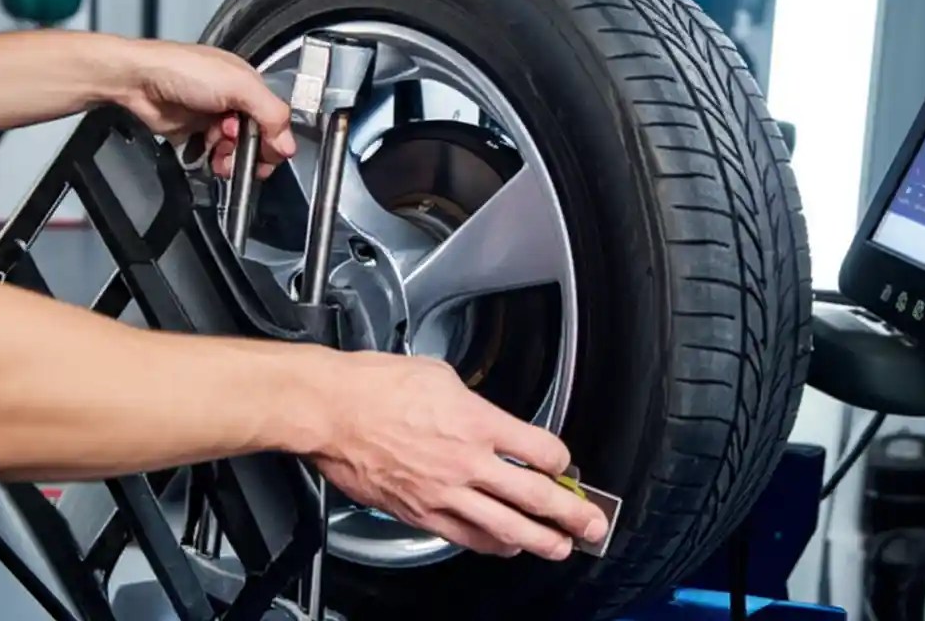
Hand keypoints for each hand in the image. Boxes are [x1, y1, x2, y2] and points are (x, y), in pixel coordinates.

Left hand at [116, 39, 295, 177]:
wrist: (138, 81)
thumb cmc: (182, 70)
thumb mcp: (238, 86)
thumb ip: (270, 113)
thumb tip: (288, 143)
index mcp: (248, 85)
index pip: (274, 119)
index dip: (274, 140)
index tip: (268, 154)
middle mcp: (232, 101)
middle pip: (255, 138)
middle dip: (249, 151)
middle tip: (239, 151)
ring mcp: (212, 118)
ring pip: (233, 151)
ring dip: (229, 158)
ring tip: (219, 152)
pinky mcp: (193, 133)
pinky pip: (211, 155)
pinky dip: (212, 161)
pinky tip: (207, 157)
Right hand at [310, 352, 609, 560]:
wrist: (332, 410)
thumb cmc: (375, 386)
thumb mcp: (440, 376)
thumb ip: (471, 403)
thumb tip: (485, 417)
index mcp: (478, 422)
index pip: (541, 451)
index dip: (560, 461)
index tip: (563, 464)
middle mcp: (467, 462)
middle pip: (535, 497)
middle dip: (571, 515)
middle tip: (592, 525)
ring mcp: (444, 493)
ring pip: (505, 527)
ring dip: (540, 541)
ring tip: (560, 547)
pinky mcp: (419, 512)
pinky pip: (465, 536)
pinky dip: (492, 544)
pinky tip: (505, 546)